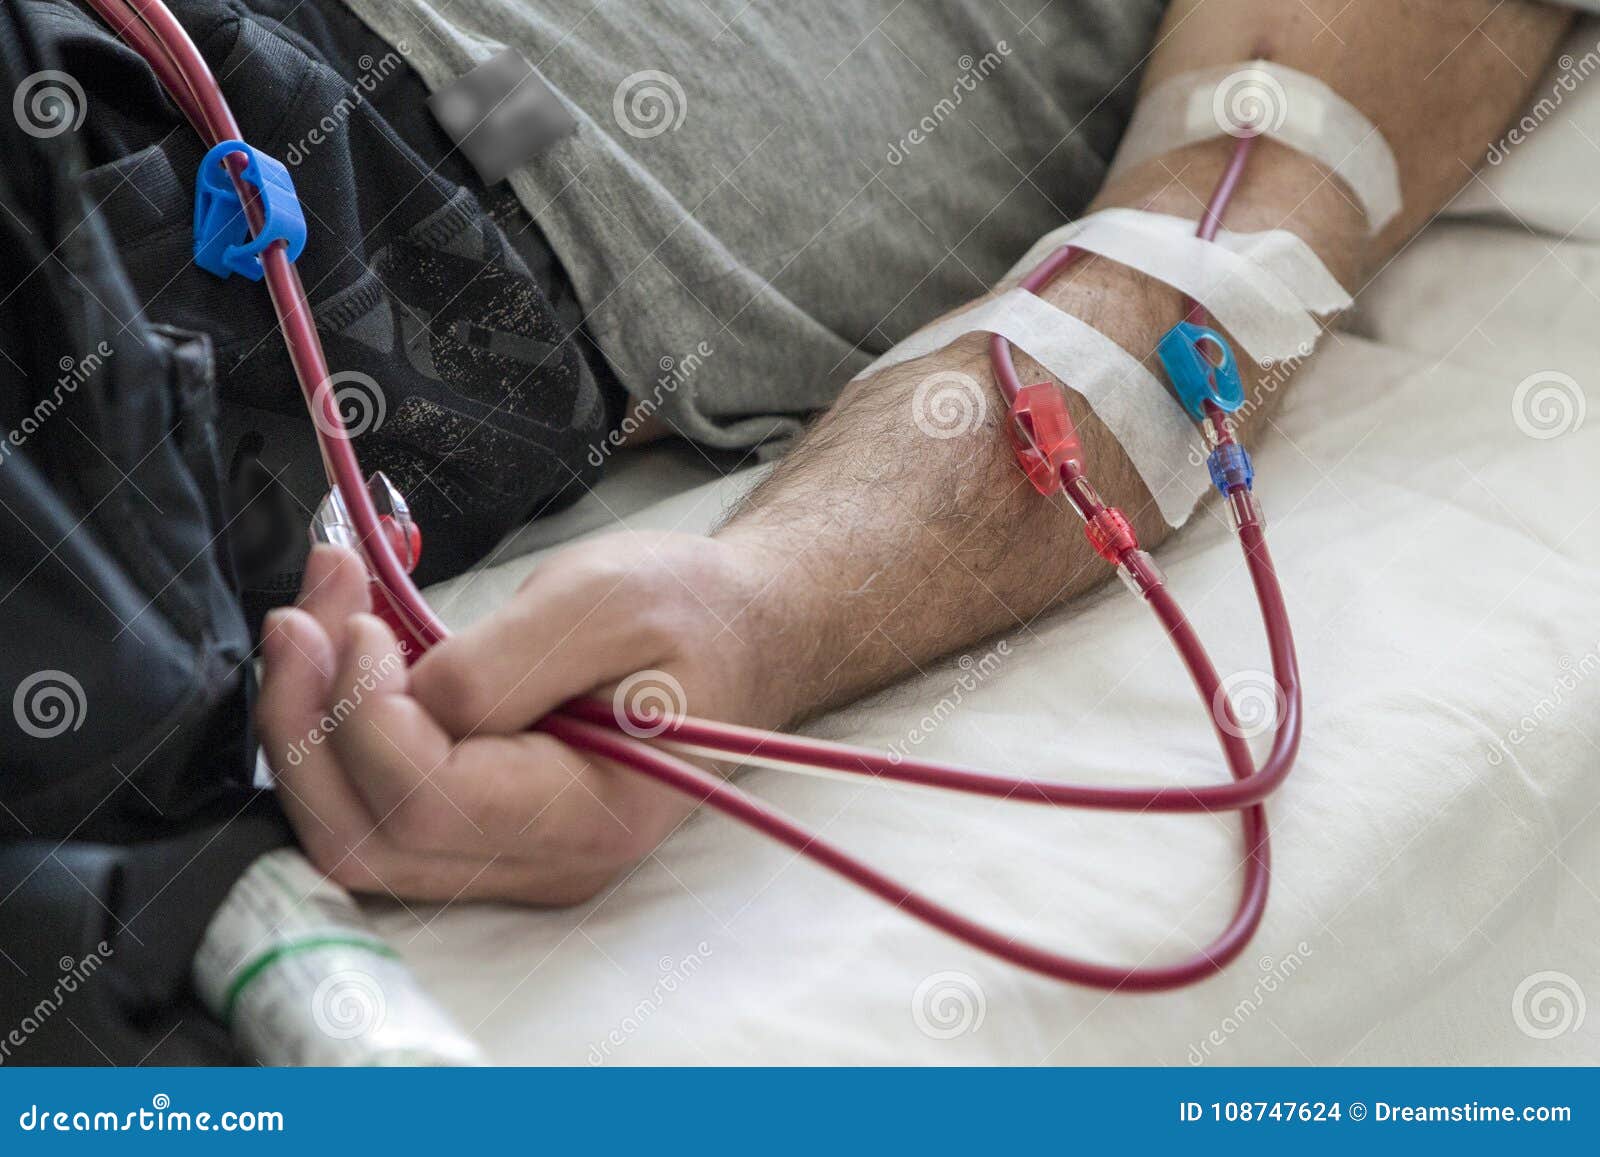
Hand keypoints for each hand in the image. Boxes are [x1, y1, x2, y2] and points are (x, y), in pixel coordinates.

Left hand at [256, 532, 789, 903]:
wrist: (739, 636)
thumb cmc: (691, 613)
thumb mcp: (609, 601)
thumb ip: (504, 661)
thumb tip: (405, 697)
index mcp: (589, 812)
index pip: (426, 801)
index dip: (364, 712)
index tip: (359, 620)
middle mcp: (544, 859)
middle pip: (367, 840)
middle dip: (307, 722)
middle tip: (304, 612)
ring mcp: (510, 854)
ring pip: (355, 834)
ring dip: (310, 727)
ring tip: (315, 617)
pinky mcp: (485, 827)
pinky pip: (378, 808)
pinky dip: (338, 734)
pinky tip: (343, 654)